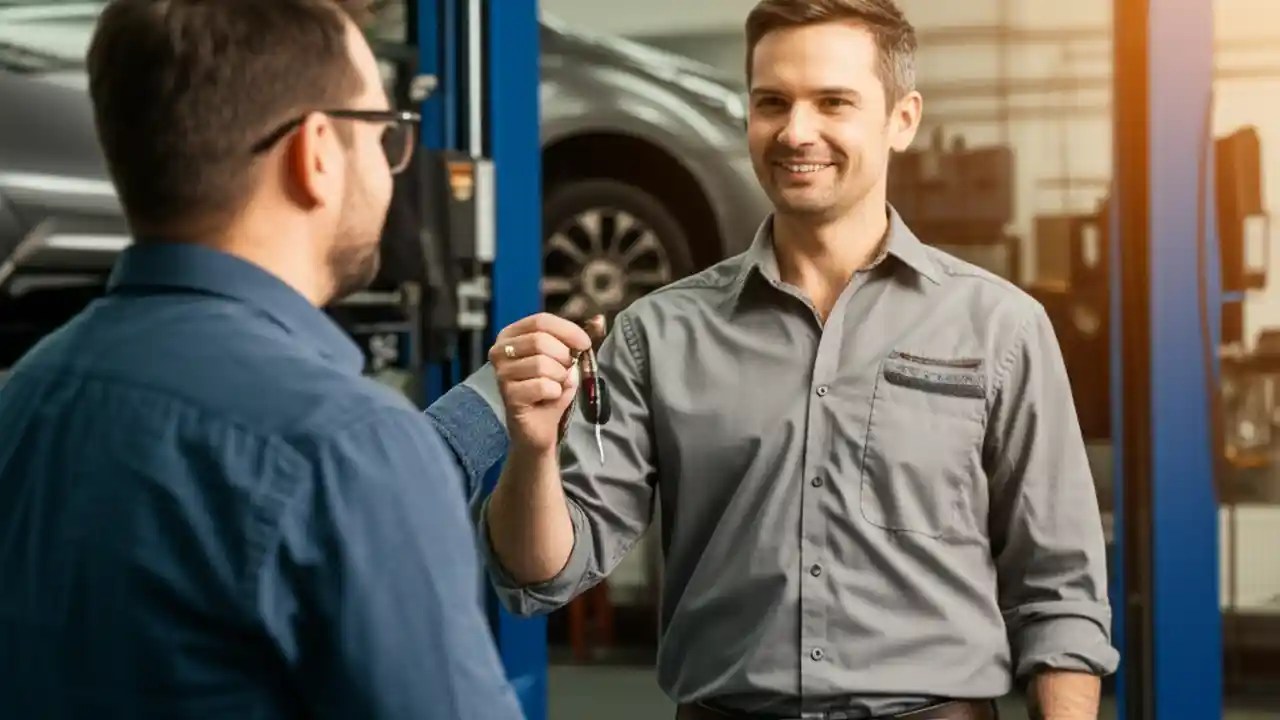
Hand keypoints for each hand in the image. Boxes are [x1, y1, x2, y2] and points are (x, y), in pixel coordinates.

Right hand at [489, 312, 592, 452]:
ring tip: (555, 386)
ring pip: (541, 364)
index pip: (540, 320)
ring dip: (559, 377)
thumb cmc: (551, 388)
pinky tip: (549, 398)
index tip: (585, 344)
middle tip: (565, 372)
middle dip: (563, 358)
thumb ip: (578, 339)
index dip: (567, 330)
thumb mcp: (567, 359)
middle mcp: (499, 350)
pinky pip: (541, 386)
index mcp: (511, 335)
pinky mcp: (507, 395)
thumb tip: (600, 319)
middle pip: (540, 340)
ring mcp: (501, 373)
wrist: (539, 426)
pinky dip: (555, 392)